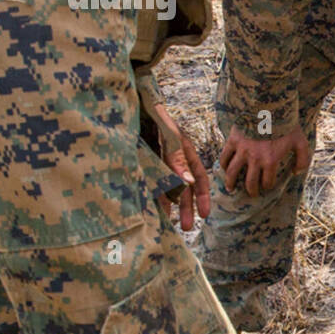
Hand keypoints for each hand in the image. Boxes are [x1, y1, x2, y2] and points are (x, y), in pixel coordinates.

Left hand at [151, 103, 210, 229]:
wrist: (129, 104)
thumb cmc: (153, 115)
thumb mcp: (167, 136)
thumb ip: (176, 158)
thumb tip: (187, 182)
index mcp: (185, 152)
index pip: (199, 177)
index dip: (203, 196)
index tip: (205, 214)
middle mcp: (173, 159)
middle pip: (184, 187)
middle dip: (186, 208)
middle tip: (187, 228)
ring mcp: (157, 162)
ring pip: (166, 188)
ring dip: (168, 205)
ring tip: (167, 225)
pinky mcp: (142, 163)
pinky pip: (148, 183)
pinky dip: (150, 196)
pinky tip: (150, 209)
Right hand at [220, 124, 310, 196]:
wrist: (270, 105)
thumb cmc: (287, 124)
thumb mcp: (300, 142)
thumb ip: (303, 159)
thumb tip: (296, 173)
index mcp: (271, 161)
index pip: (267, 182)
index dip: (267, 186)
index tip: (266, 187)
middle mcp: (255, 159)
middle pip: (250, 182)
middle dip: (251, 191)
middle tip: (251, 194)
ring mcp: (242, 150)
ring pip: (233, 172)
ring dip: (231, 183)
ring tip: (231, 188)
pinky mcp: (233, 140)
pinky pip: (225, 156)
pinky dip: (223, 164)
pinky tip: (224, 169)